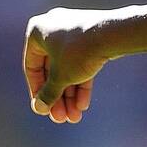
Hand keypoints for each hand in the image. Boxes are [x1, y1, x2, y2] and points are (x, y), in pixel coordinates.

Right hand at [23, 8, 112, 122]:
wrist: (113, 34)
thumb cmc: (79, 52)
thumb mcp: (60, 76)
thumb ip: (48, 93)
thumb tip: (39, 108)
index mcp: (37, 31)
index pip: (32, 67)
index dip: (37, 91)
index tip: (42, 109)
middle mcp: (52, 28)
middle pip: (52, 71)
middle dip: (58, 97)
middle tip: (60, 118)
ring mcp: (73, 33)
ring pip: (68, 69)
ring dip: (70, 95)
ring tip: (74, 117)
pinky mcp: (90, 39)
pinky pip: (81, 64)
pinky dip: (81, 83)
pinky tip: (83, 105)